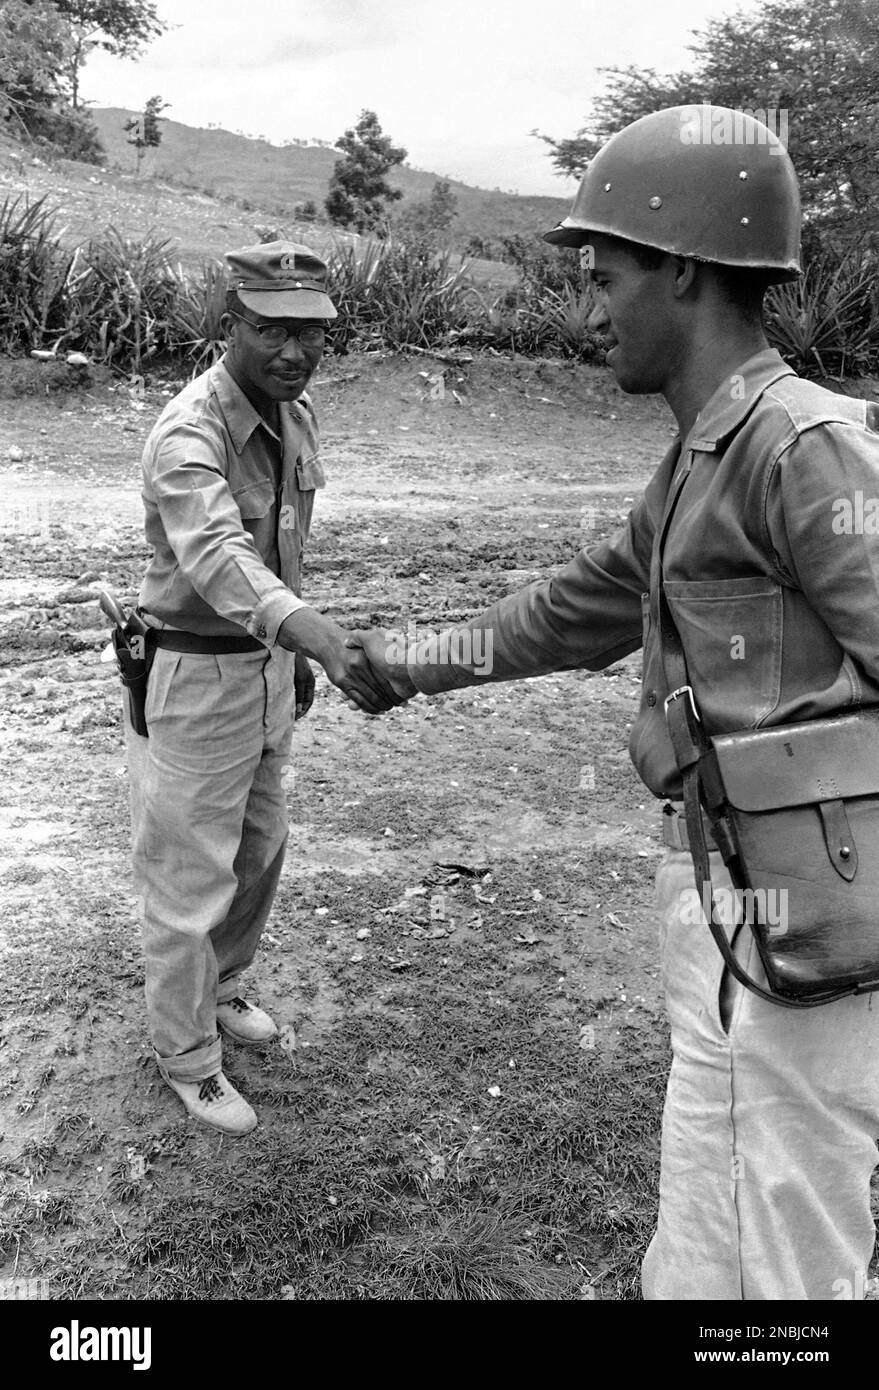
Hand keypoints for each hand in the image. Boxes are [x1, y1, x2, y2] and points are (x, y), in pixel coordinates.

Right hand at [278, 609, 406, 714]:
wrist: (330, 643)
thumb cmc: (355, 645)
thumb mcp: (370, 640)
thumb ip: (385, 646)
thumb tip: (404, 651)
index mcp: (372, 655)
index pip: (389, 676)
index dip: (399, 686)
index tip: (407, 693)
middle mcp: (362, 664)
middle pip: (382, 687)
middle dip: (394, 698)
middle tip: (402, 703)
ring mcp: (351, 674)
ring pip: (372, 696)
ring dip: (383, 705)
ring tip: (390, 707)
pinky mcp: (343, 682)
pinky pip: (359, 700)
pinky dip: (370, 708)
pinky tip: (378, 710)